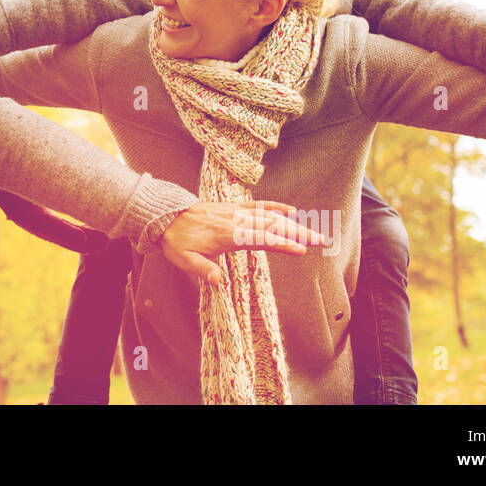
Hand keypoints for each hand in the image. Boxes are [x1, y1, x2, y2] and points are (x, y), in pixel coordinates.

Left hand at [158, 199, 325, 286]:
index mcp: (227, 235)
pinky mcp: (233, 207)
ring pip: (269, 216)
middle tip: (319, 241)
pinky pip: (258, 205)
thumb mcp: (184, 259)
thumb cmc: (177, 241)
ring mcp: (235, 212)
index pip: (259, 239)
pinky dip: (275, 206)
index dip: (281, 244)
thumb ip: (202, 269)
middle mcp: (235, 221)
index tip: (300, 250)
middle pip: (271, 225)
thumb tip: (218, 281)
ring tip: (313, 232)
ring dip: (292, 223)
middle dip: (297, 233)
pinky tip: (290, 210)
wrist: (165, 215)